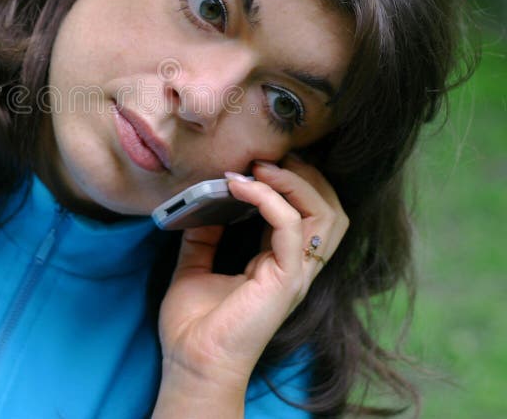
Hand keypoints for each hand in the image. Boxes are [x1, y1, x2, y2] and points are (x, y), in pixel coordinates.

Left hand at [153, 154, 348, 415]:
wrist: (191, 362)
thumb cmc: (194, 325)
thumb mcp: (195, 265)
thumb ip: (204, 235)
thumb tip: (204, 202)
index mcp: (279, 263)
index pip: (308, 212)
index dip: (292, 181)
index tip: (258, 162)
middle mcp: (296, 267)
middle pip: (330, 209)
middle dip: (305, 175)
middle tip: (268, 158)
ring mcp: (295, 275)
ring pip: (325, 214)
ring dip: (294, 181)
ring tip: (259, 168)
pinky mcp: (285, 280)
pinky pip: (291, 227)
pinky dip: (269, 198)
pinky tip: (241, 187)